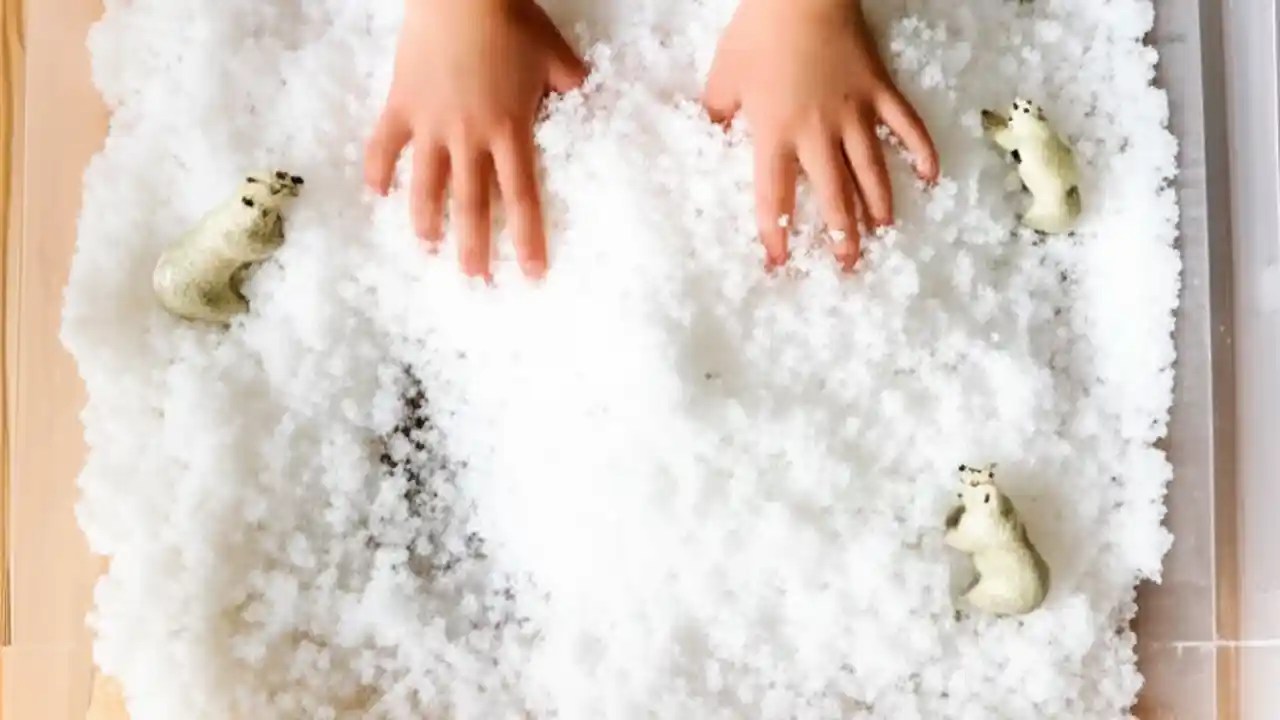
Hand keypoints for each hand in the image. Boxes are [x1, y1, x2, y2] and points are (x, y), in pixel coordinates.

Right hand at [365, 0, 586, 278]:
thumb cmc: (511, 19)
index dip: (527, 238)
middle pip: (473, 204)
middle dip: (475, 247)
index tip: (531, 274)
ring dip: (427, 221)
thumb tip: (590, 99)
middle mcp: (469, 137)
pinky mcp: (401, 104)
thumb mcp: (555, 55)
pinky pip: (384, 144)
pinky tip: (376, 193)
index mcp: (510, 130)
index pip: (522, 197)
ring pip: (426, 184)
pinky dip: (378, 169)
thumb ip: (572, 85)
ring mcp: (430, 123)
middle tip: (476, 280)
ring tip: (428, 249)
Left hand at [704, 0, 938, 268]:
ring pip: (872, 170)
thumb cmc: (757, 34)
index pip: (775, 197)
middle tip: (850, 266)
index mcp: (775, 135)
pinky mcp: (880, 90)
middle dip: (842, 236)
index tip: (780, 264)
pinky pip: (906, 125)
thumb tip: (711, 136)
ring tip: (885, 231)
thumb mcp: (722, 78)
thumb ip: (717, 114)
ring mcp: (855, 113)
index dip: (776, 234)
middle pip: (834, 196)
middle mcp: (818, 134)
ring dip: (879, 205)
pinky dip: (922, 150)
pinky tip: (932, 176)